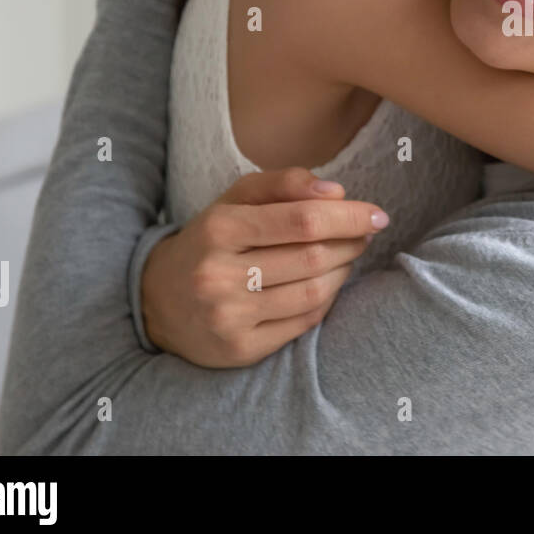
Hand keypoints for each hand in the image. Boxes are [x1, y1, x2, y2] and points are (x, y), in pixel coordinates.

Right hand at [140, 167, 389, 367]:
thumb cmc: (211, 241)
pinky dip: (328, 299)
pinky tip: (328, 283)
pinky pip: (305, 321)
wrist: (156, 301)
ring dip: (344, 270)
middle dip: (352, 241)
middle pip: (313, 257)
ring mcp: (229, 317)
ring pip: (314, 291)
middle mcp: (219, 275)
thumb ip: (284, 184)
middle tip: (365, 233)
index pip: (302, 220)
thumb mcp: (235, 200)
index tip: (376, 214)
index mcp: (219, 229)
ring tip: (349, 255)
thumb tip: (336, 191)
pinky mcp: (240, 349)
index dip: (349, 216)